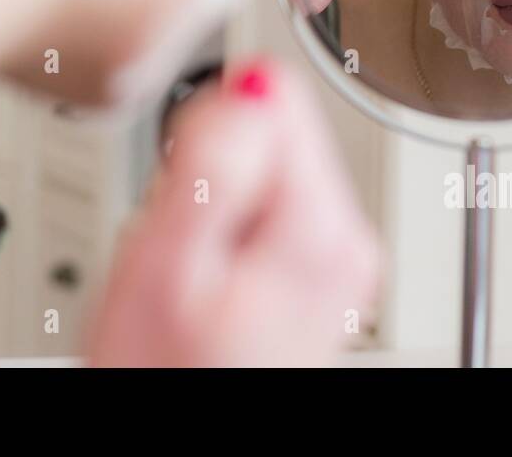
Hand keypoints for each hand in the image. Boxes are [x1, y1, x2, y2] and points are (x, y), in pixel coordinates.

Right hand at [86, 58, 380, 366]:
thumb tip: (252, 88)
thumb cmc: (168, 371)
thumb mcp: (164, 264)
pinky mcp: (321, 262)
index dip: (210, 128)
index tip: (186, 181)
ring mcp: (338, 253)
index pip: (275, 94)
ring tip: (196, 262)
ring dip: (217, 197)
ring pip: (266, 161)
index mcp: (320, 229)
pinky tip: (212, 271)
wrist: (185, 424)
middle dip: (211, 167)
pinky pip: (267, 197)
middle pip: (273, 129)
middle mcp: (347, 238)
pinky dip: (228, 222)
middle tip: (186, 239)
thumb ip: (211, 167)